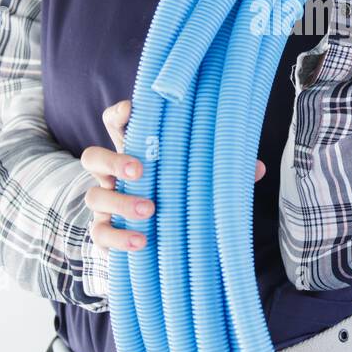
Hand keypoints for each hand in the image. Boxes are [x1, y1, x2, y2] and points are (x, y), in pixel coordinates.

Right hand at [82, 99, 266, 252]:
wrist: (158, 238)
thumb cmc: (178, 196)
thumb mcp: (197, 178)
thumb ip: (221, 171)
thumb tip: (257, 169)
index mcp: (134, 151)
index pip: (114, 123)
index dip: (118, 115)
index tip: (131, 110)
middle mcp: (112, 175)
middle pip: (94, 157)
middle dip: (114, 160)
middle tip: (140, 169)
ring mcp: (105, 203)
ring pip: (94, 195)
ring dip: (120, 201)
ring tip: (149, 210)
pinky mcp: (105, 231)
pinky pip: (100, 233)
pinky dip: (119, 237)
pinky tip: (142, 241)